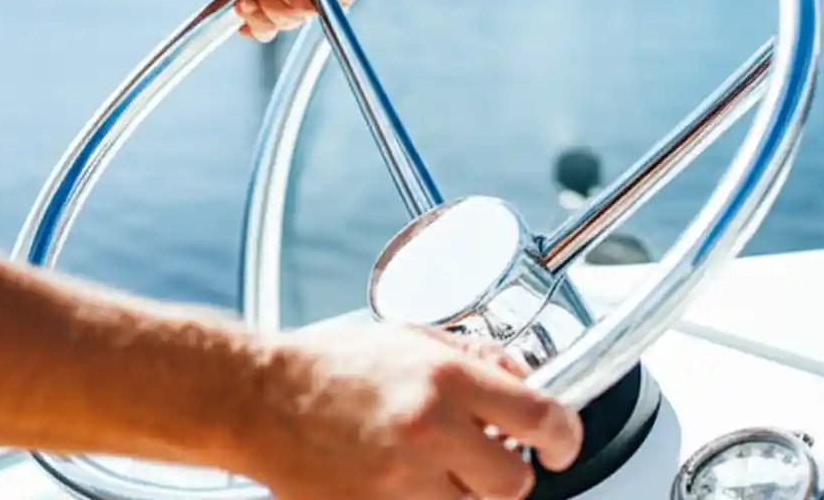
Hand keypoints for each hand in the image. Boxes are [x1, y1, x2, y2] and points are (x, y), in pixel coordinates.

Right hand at [248, 323, 582, 499]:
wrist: (259, 399)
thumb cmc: (327, 365)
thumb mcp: (409, 338)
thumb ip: (474, 357)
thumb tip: (523, 376)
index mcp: (445, 379)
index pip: (541, 418)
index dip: (564, 437)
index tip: (561, 443)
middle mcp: (431, 431)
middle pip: (514, 483)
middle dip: (507, 472)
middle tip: (486, 456)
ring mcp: (402, 481)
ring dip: (462, 491)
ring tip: (430, 464)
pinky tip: (402, 477)